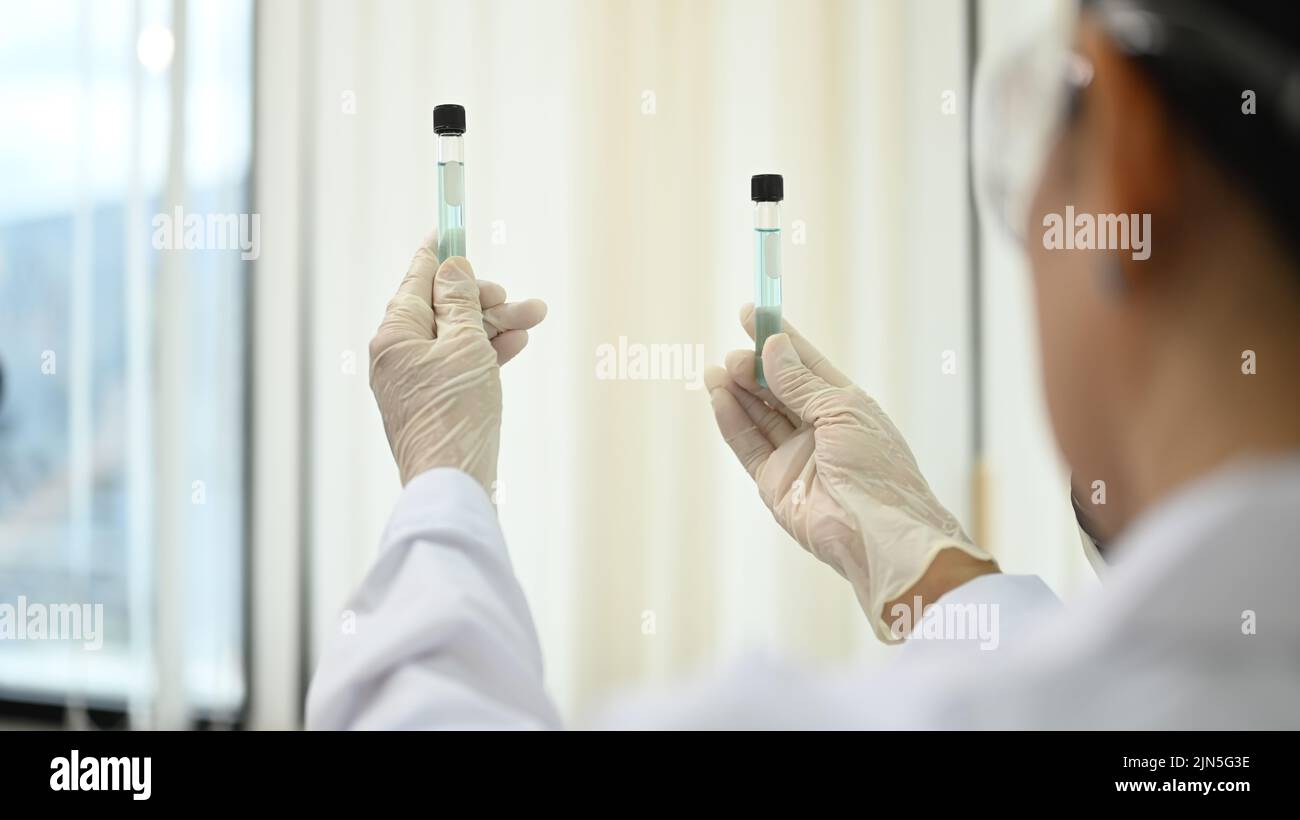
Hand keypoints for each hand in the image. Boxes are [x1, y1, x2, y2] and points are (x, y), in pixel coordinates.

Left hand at [369, 232, 546, 488]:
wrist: (454, 482)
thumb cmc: (455, 413)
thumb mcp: (465, 345)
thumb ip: (459, 302)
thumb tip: (452, 268)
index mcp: (395, 335)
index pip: (417, 279)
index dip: (440, 255)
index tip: (451, 230)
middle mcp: (398, 355)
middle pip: (443, 309)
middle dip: (485, 299)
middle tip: (519, 300)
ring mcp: (415, 381)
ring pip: (458, 337)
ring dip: (495, 325)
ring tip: (535, 317)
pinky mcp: (434, 402)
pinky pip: (461, 365)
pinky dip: (487, 352)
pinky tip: (515, 344)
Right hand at [705, 304, 996, 640]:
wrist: (875, 530)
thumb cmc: (875, 467)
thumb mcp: (841, 410)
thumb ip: (801, 381)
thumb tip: (773, 348)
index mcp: (845, 405)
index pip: (806, 364)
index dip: (779, 338)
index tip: (751, 313)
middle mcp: (819, 428)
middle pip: (777, 388)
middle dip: (754, 367)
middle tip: (735, 354)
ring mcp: (795, 455)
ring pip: (758, 414)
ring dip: (737, 390)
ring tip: (718, 369)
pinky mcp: (774, 481)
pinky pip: (747, 444)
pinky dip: (731, 420)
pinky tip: (719, 397)